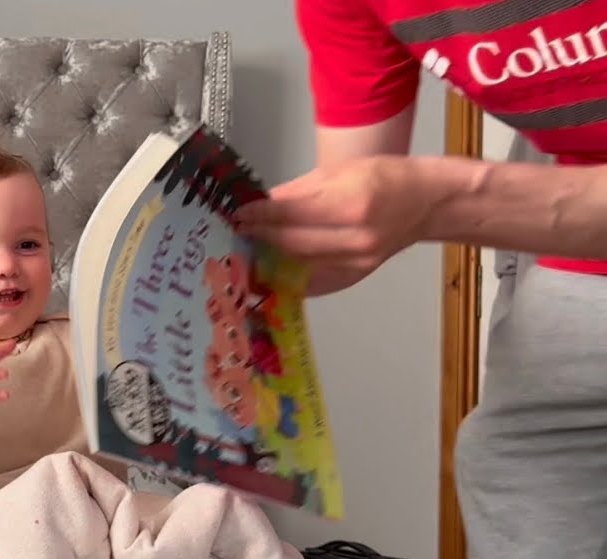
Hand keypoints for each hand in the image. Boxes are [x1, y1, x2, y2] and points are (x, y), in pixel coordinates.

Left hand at [233, 155, 430, 295]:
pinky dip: (289, 274)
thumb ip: (299, 191)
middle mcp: (355, 238)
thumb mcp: (340, 171)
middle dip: (260, 235)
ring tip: (250, 245)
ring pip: (299, 262)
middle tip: (239, 229)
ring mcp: (356, 262)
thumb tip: (262, 204)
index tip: (238, 213)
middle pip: (292, 242)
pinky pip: (312, 280)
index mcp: (352, 203)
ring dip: (270, 255)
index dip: (260, 215)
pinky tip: (271, 267)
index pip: (291, 214)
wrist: (428, 203)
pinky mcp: (355, 277)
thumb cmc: (386, 178)